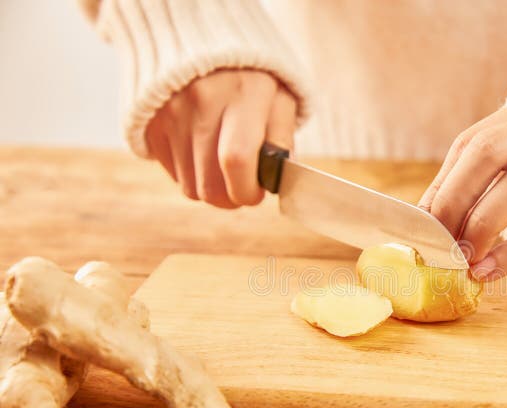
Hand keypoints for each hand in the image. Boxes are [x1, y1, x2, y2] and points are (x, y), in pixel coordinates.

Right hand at [145, 69, 296, 207]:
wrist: (199, 37)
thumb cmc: (252, 74)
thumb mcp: (280, 97)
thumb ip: (282, 138)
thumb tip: (276, 180)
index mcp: (244, 94)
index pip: (237, 160)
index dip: (247, 190)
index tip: (256, 193)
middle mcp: (202, 103)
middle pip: (210, 184)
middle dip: (231, 199)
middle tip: (243, 189)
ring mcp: (171, 114)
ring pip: (190, 186)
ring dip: (212, 189)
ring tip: (225, 169)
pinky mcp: (151, 124)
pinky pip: (172, 174)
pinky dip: (191, 175)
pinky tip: (204, 154)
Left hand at [419, 85, 506, 279]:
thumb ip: (502, 175)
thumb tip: (439, 217)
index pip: (474, 142)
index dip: (443, 185)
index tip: (422, 223)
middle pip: (490, 152)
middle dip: (453, 201)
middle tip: (436, 242)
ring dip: (482, 224)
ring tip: (462, 259)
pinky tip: (491, 271)